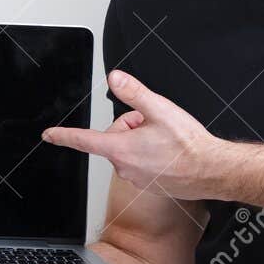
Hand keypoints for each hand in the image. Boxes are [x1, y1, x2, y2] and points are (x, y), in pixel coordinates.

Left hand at [42, 71, 228, 200]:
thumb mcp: (159, 109)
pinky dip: (154, 155)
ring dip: (144, 141)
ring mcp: (137, 178)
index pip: (84, 140)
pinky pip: (143, 163)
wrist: (213, 170)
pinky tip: (171, 154)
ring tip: (167, 142)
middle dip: (133, 127)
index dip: (64, 136)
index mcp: (121, 149)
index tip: (50, 135)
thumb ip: (133, 93)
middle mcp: (125, 167)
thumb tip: (115, 78)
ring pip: (130, 150)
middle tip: (156, 126)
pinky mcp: (149, 185)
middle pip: (115, 138)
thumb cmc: (189, 145)